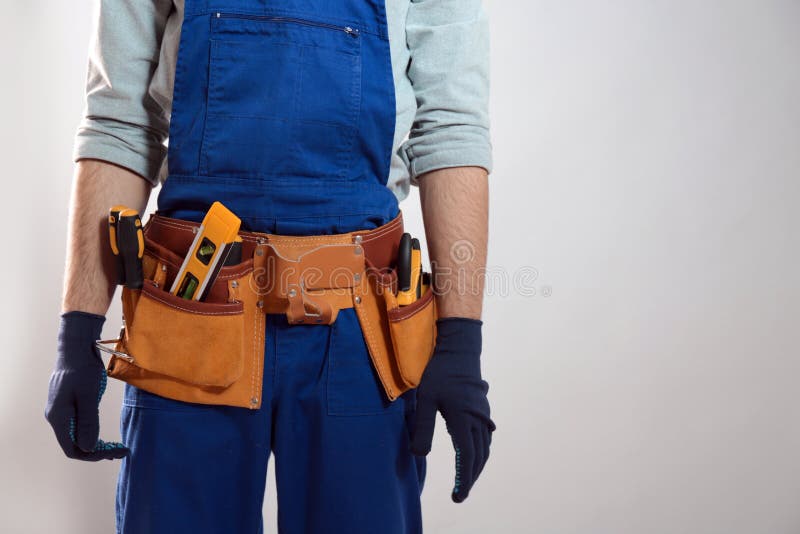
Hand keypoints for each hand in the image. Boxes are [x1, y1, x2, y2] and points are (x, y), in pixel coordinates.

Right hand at [45, 311, 128, 460]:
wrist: (76, 348)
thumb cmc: (82, 369)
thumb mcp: (89, 396)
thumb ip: (88, 422)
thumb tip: (89, 447)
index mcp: (59, 418)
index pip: (73, 449)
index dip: (93, 455)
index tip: (115, 453)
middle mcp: (57, 418)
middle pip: (75, 444)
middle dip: (98, 450)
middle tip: (122, 450)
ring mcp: (62, 411)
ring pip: (77, 435)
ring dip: (96, 443)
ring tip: (117, 446)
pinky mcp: (69, 404)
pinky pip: (79, 425)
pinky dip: (92, 432)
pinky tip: (106, 434)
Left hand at [410, 317, 495, 501]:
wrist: (460, 350)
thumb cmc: (440, 373)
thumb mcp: (425, 400)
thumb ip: (423, 428)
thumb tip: (419, 455)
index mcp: (464, 421)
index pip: (467, 459)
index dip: (463, 480)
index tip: (457, 496)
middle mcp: (478, 421)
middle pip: (479, 457)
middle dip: (470, 477)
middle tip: (460, 493)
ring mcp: (483, 415)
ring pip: (484, 448)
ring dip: (477, 465)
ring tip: (466, 478)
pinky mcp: (482, 409)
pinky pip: (485, 438)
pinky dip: (480, 451)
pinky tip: (473, 453)